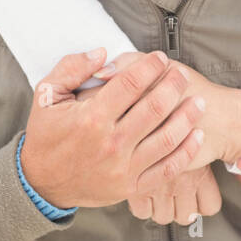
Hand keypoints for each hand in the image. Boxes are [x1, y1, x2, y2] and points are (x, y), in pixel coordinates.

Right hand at [20, 48, 206, 208]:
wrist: (42, 183)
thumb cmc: (46, 136)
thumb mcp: (46, 96)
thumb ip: (71, 69)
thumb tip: (102, 53)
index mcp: (91, 118)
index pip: (130, 84)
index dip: (149, 67)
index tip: (160, 58)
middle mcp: (111, 143)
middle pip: (154, 108)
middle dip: (173, 86)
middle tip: (182, 74)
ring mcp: (124, 168)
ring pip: (167, 138)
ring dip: (188, 117)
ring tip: (198, 101)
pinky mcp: (132, 186)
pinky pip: (168, 169)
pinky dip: (187, 151)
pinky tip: (197, 135)